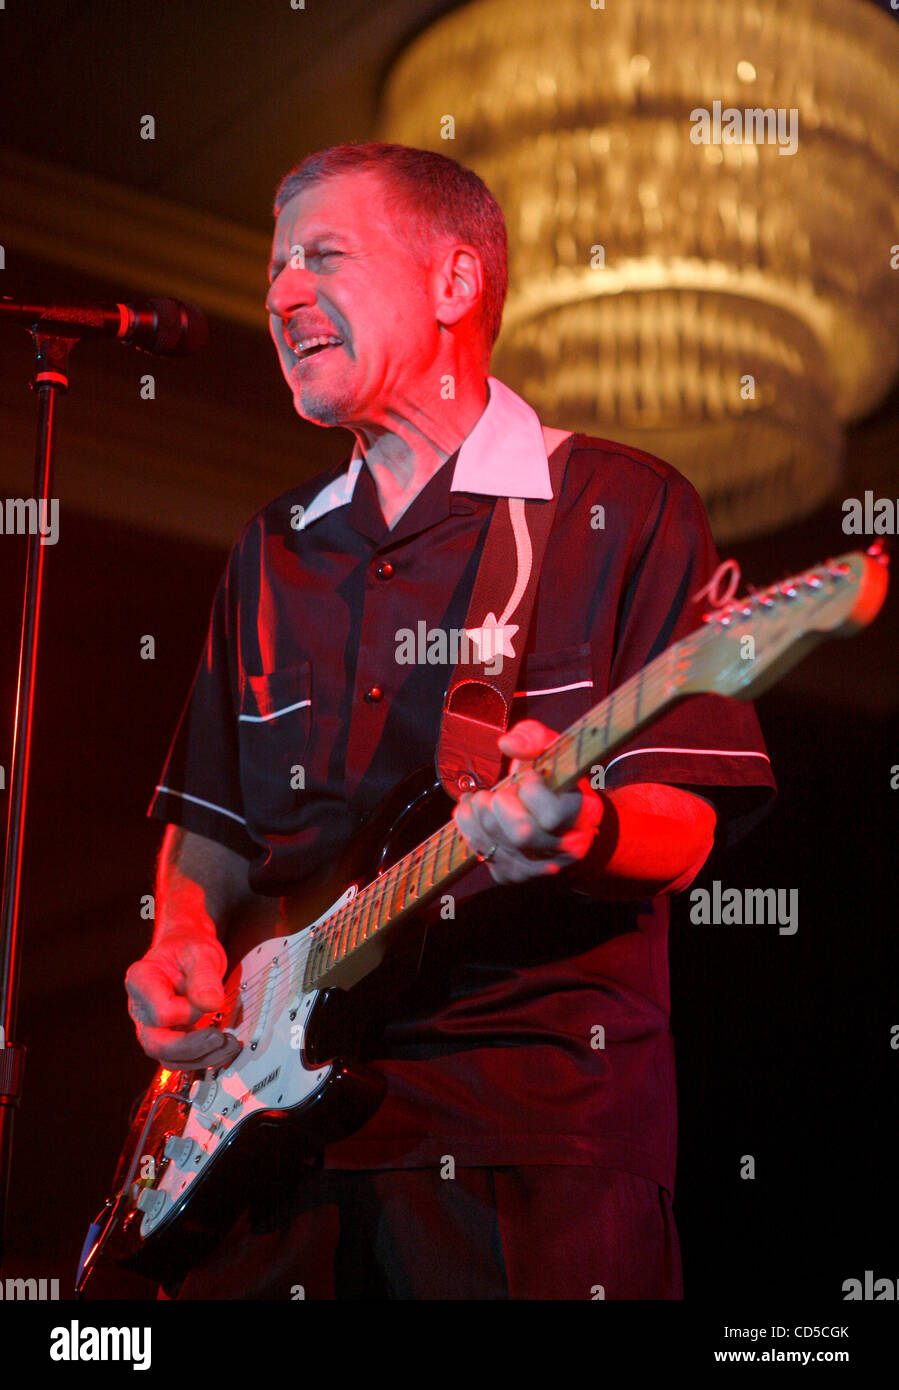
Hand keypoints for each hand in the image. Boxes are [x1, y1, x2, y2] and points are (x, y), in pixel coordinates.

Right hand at [125, 926, 241, 1068]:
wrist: (186, 948)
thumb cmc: (188, 947)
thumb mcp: (200, 951)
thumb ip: (204, 975)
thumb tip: (210, 1003)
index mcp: (142, 981)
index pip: (161, 1013)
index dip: (189, 1012)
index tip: (210, 1000)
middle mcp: (141, 1007)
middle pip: (156, 1044)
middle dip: (193, 1048)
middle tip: (222, 1038)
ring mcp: (151, 1025)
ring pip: (168, 1058)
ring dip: (201, 1058)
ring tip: (228, 1045)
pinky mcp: (166, 1035)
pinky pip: (179, 1058)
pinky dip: (202, 1058)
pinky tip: (222, 1049)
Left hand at [452, 719, 603, 884]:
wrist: (564, 823)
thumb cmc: (557, 783)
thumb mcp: (554, 752)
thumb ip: (534, 738)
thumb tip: (507, 744)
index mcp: (584, 816)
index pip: (552, 814)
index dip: (532, 790)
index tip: (530, 777)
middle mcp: (566, 849)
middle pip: (520, 833)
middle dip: (500, 802)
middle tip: (502, 790)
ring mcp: (539, 867)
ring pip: (494, 843)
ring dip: (477, 812)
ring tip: (481, 797)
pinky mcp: (513, 874)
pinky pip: (480, 852)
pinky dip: (468, 826)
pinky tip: (473, 812)